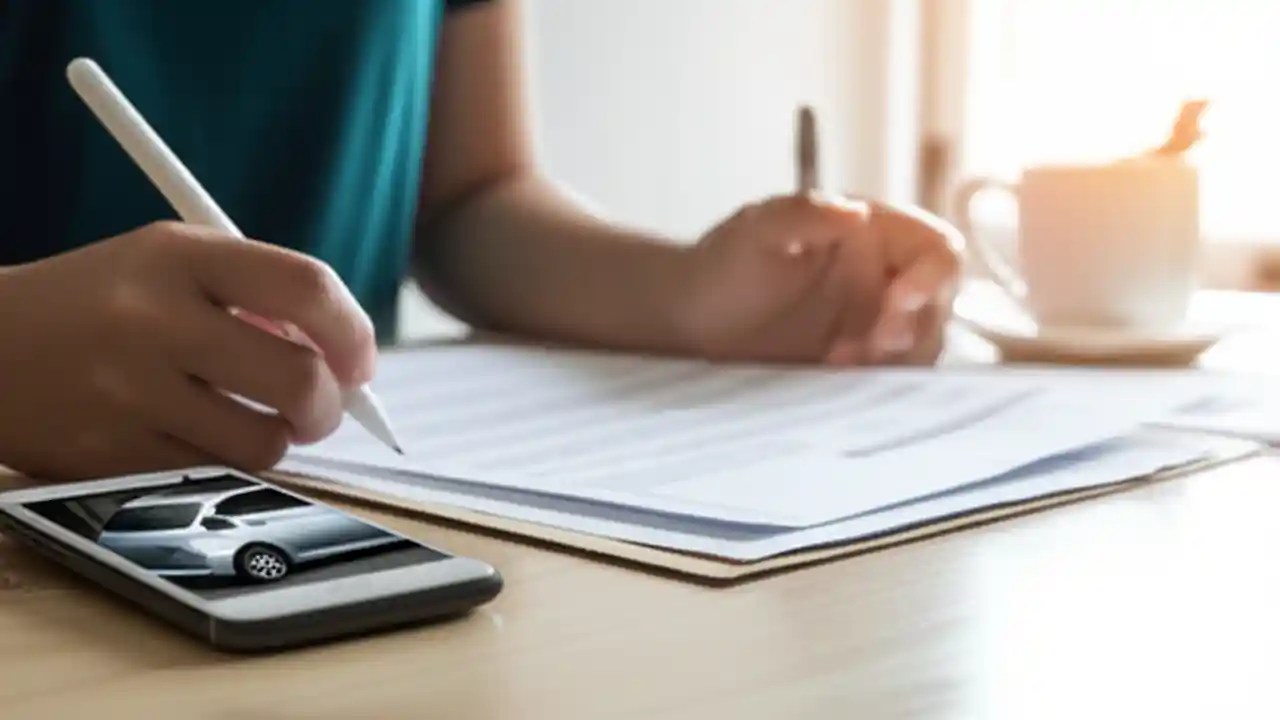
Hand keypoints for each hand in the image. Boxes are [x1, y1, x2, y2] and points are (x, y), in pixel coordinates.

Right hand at [0, 222, 376, 479]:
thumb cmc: (104, 302)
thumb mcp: (172, 262)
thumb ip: (259, 295)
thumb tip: (347, 358)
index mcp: (179, 256)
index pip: (308, 288)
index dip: (354, 333)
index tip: (360, 361)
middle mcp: (154, 320)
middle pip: (300, 378)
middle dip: (330, 405)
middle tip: (320, 406)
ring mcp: (128, 393)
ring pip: (264, 444)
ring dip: (278, 440)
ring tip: (254, 421)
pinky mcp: (108, 456)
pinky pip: (212, 478)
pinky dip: (223, 465)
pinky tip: (199, 438)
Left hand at [675, 193, 961, 364]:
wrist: (688, 321)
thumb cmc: (722, 264)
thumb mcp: (756, 230)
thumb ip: (803, 213)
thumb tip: (855, 212)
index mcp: (875, 234)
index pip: (936, 249)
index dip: (933, 277)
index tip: (897, 303)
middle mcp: (885, 277)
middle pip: (938, 306)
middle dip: (913, 329)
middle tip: (865, 347)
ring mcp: (874, 323)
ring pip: (922, 345)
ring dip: (896, 361)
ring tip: (839, 363)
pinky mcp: (859, 363)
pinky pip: (893, 376)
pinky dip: (878, 383)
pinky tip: (835, 378)